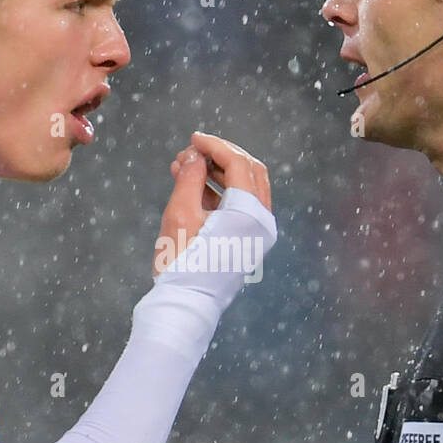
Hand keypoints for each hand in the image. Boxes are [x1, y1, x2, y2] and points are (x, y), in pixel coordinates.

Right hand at [153, 131, 271, 276]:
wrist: (186, 303)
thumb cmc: (181, 261)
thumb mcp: (181, 213)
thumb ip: (191, 177)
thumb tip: (196, 155)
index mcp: (251, 213)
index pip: (239, 164)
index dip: (215, 146)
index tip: (192, 139)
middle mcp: (262, 221)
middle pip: (249, 171)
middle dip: (221, 156)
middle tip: (192, 150)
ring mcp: (257, 232)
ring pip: (244, 188)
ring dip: (217, 172)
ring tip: (184, 166)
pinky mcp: (247, 241)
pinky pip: (238, 206)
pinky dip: (218, 192)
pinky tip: (192, 185)